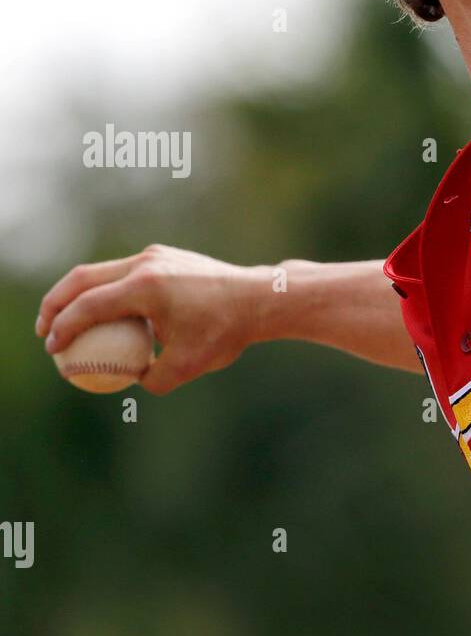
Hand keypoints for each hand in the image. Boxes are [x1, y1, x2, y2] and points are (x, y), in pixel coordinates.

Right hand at [36, 245, 268, 394]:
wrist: (260, 297)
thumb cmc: (227, 332)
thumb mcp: (189, 366)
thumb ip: (153, 378)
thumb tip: (131, 380)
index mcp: (146, 287)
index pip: (89, 306)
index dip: (64, 328)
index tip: (53, 349)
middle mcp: (145, 264)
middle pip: (83, 279)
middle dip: (55, 303)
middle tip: (45, 331)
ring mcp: (154, 255)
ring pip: (100, 271)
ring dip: (77, 294)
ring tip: (65, 321)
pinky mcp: (163, 256)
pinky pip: (122, 272)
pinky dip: (104, 290)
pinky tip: (102, 314)